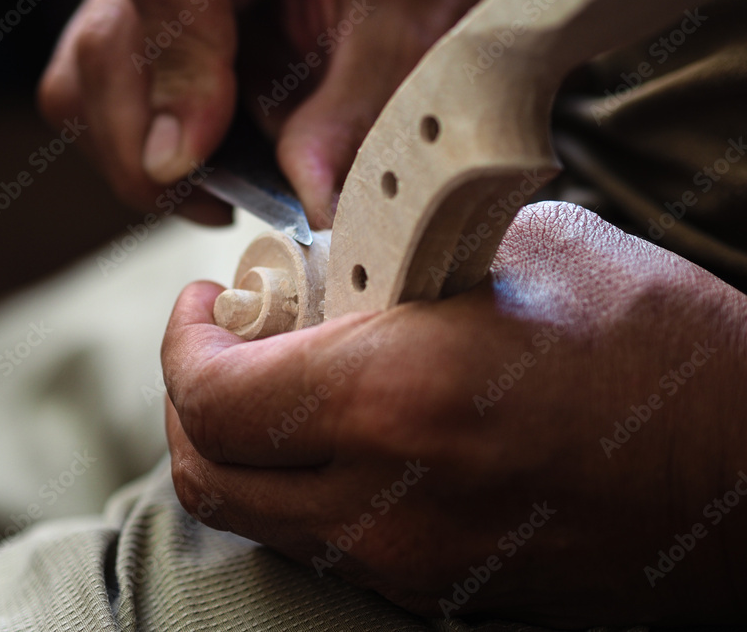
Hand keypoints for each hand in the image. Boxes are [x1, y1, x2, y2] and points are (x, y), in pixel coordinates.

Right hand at [39, 0, 587, 226]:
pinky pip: (95, 89)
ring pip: (83, 75)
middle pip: (105, 43)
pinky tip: (203, 161)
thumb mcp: (417, 29)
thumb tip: (309, 205)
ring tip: (215, 188)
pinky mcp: (138, 9)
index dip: (177, 78)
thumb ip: (357, 112)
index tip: (193, 161)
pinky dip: (138, 141)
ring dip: (137, 151)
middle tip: (218, 204)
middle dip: (148, 146)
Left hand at [162, 201, 746, 625]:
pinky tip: (335, 433)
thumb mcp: (525, 257)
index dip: (184, 341)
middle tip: (222, 340)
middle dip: (189, 399)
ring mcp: (411, 563)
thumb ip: (401, 262)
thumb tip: (332, 268)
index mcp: (401, 400)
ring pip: (258, 517)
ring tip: (274, 381)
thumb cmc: (664, 346)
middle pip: (210, 473)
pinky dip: (295, 485)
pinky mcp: (439, 590)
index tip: (206, 301)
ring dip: (237, 444)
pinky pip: (319, 542)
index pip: (215, 396)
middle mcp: (388, 501)